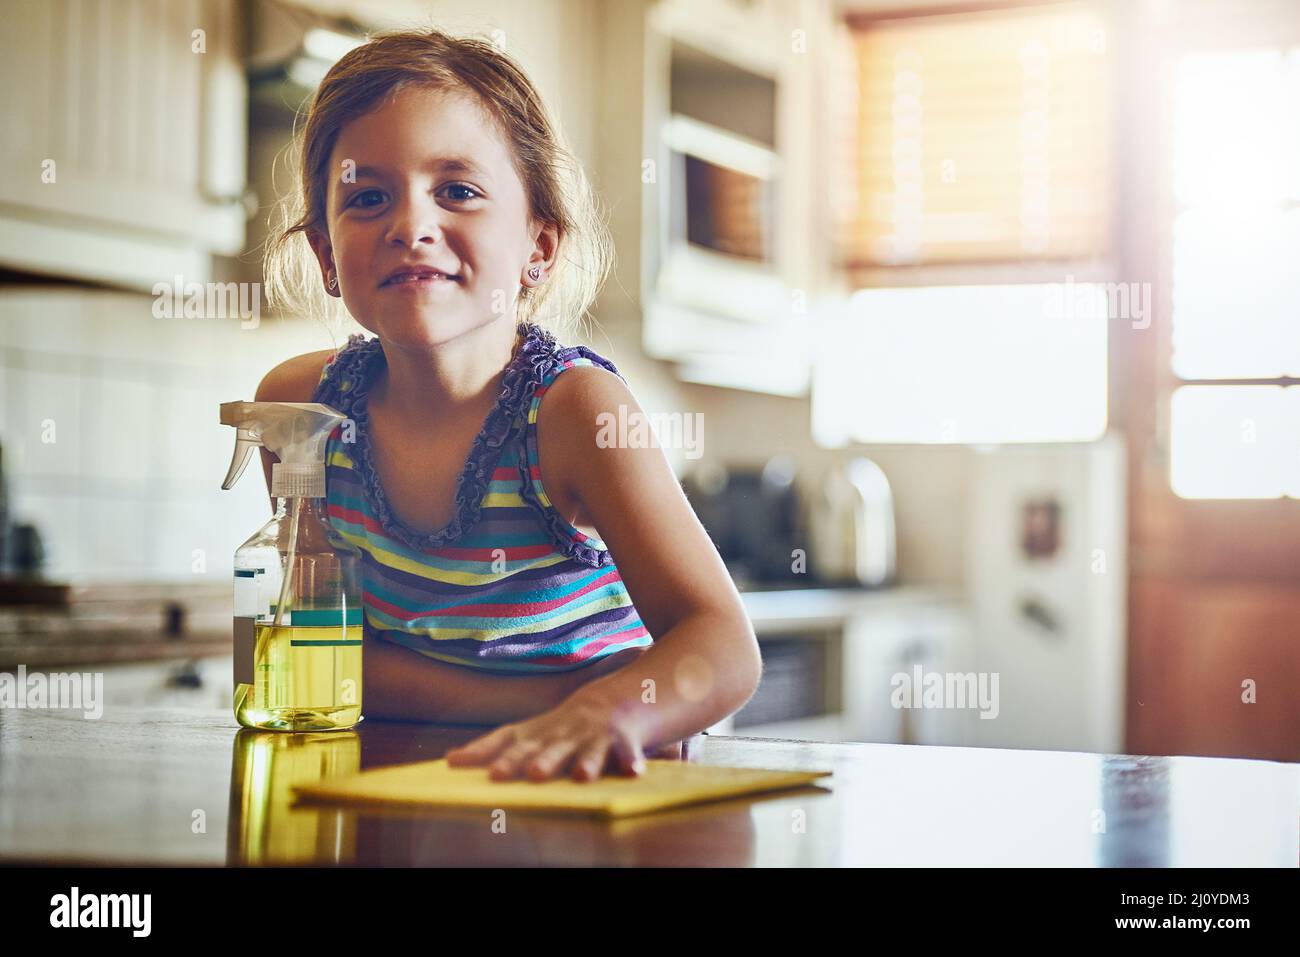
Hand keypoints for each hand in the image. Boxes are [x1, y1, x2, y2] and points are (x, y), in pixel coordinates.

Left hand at [445, 695, 667, 781]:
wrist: (617, 698)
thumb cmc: (566, 726)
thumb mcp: (533, 732)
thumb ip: (498, 746)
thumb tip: (449, 758)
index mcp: (538, 731)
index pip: (504, 738)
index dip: (480, 749)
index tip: (453, 760)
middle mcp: (562, 733)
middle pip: (542, 748)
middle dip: (526, 761)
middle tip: (503, 774)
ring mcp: (592, 735)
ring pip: (586, 751)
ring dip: (583, 761)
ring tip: (580, 776)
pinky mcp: (622, 739)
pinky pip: (627, 751)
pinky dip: (630, 760)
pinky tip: (632, 771)